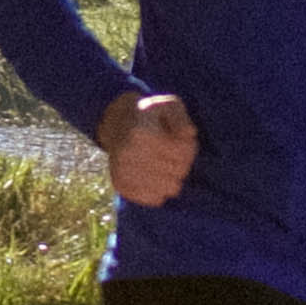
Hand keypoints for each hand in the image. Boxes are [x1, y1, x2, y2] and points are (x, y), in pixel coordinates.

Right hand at [97, 88, 196, 206]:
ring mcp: (123, 172)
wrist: (115, 123)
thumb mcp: (167, 105)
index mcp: (141, 133)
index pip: (183, 152)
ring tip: (166, 164)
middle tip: (174, 153)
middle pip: (179, 171)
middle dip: (183, 162)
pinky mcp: (121, 186)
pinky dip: (160, 189)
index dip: (190, 147)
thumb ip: (181, 118)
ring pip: (171, 189)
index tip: (181, 140)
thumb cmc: (149, 115)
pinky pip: (155, 199)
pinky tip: (155, 176)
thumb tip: (188, 134)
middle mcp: (128, 154)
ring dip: (173, 177)